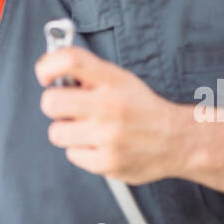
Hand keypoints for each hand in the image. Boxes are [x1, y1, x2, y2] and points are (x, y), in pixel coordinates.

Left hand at [35, 44, 198, 184]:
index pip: (69, 60)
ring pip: (56, 132)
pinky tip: (99, 145)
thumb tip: (49, 70)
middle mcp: (110, 106)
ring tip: (88, 129)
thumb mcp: (120, 79)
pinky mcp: (107, 163)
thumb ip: (87, 73)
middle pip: (50, 102)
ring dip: (67, 131)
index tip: (46, 76)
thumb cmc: (140, 107)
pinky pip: (71, 154)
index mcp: (112, 79)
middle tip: (68, 108)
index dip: (47, 66)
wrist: (177, 140)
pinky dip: (81, 151)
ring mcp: (108, 136)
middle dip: (54, 105)